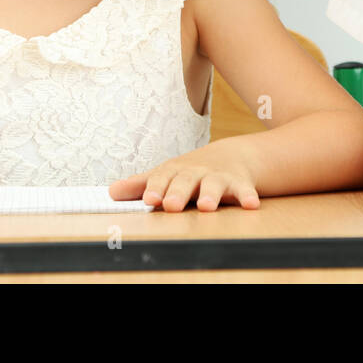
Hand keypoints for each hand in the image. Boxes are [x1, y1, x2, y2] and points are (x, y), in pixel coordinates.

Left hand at [109, 143, 260, 211]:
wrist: (231, 156)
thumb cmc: (191, 172)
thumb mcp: (166, 175)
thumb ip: (140, 185)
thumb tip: (111, 192)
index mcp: (175, 172)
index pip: (162, 178)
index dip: (156, 187)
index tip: (151, 199)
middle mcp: (196, 173)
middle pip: (186, 181)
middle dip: (179, 192)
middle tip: (172, 205)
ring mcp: (218, 177)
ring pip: (214, 185)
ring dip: (211, 195)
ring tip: (206, 207)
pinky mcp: (239, 184)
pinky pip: (244, 190)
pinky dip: (247, 196)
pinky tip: (250, 205)